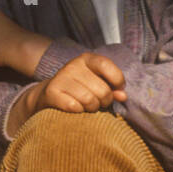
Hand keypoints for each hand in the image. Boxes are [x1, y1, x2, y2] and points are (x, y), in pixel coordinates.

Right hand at [6, 53, 127, 134]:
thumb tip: (123, 96)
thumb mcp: (97, 83)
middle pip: (102, 90)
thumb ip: (112, 87)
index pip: (106, 65)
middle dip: (105, 101)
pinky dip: (78, 111)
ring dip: (92, 108)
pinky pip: (74, 106)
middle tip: (99, 102)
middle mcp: (72, 66)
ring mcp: (60, 78)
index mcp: (86, 59)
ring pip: (89, 100)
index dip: (117, 80)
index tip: (118, 90)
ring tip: (88, 106)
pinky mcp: (51, 92)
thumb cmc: (80, 89)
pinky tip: (75, 108)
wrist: (50, 95)